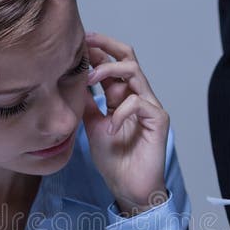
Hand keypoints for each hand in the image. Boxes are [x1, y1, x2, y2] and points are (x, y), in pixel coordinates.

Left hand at [82, 33, 169, 215]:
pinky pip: (138, 103)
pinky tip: (110, 129)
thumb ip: (86, 103)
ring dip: (108, 71)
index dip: (98, 50)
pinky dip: (119, 112)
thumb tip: (71, 81)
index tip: (78, 43)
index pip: (113, 64)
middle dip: (107, 45)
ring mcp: (150, 106)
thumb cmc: (114, 160)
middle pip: (128, 57)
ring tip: (90, 81)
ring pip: (134, 72)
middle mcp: (138, 96)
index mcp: (122, 97)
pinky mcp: (158, 119)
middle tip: (86, 42)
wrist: (128, 187)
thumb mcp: (92, 125)